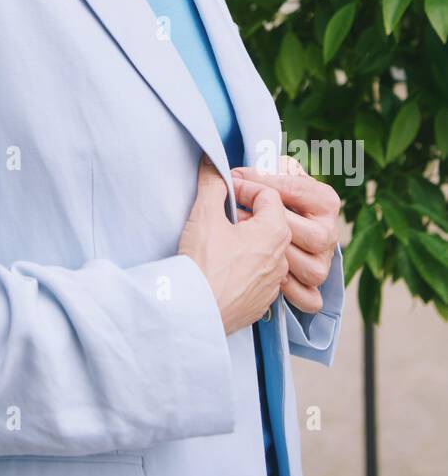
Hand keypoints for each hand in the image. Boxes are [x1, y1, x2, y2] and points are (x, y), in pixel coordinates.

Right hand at [178, 154, 290, 336]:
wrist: (194, 312)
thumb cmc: (203, 262)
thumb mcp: (205, 213)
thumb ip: (213, 183)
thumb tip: (212, 163)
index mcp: (275, 231)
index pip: (268, 194)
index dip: (244, 186)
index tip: (224, 189)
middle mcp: (281, 258)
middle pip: (270, 221)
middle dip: (247, 210)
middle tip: (221, 209)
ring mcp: (273, 283)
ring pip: (266, 249)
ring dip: (247, 237)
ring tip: (220, 236)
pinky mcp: (261, 302)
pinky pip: (259, 273)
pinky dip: (246, 262)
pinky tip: (223, 262)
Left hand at [231, 156, 340, 314]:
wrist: (276, 231)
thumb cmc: (274, 198)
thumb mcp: (273, 174)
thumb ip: (262, 165)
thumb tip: (222, 158)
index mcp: (325, 201)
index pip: (296, 188)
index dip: (261, 181)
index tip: (234, 176)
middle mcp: (329, 234)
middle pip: (307, 232)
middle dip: (268, 221)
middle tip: (236, 212)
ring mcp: (322, 265)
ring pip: (311, 268)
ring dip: (275, 258)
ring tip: (244, 241)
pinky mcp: (312, 292)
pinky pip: (308, 298)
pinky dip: (289, 292)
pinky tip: (267, 276)